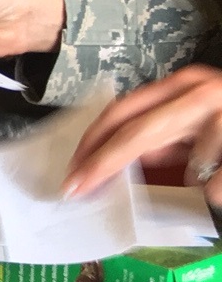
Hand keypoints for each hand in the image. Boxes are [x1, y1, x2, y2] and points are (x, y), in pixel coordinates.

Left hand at [66, 66, 221, 203]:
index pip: (122, 113)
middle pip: (140, 130)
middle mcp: (201, 92)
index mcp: (180, 88)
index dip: (92, 144)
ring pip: (192, 158)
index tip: (73, 175)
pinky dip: (216, 189)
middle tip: (81, 189)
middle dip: (106, 163)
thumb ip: (158, 145)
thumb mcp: (191, 131)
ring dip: (186, 178)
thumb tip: (109, 172)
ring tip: (194, 186)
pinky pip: (219, 179)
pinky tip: (217, 193)